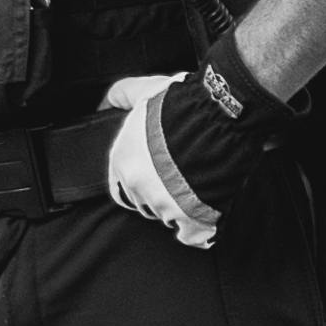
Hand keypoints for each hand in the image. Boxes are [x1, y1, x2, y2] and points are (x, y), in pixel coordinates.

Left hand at [104, 72, 221, 250]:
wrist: (220, 119)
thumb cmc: (184, 105)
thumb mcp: (145, 90)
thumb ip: (121, 96)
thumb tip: (106, 104)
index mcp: (123, 162)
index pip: (120, 186)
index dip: (139, 180)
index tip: (155, 173)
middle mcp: (138, 187)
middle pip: (144, 202)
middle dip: (159, 194)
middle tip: (179, 178)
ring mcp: (164, 205)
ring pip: (168, 217)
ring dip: (180, 207)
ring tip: (197, 188)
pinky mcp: (192, 219)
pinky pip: (192, 235)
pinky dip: (198, 229)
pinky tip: (204, 215)